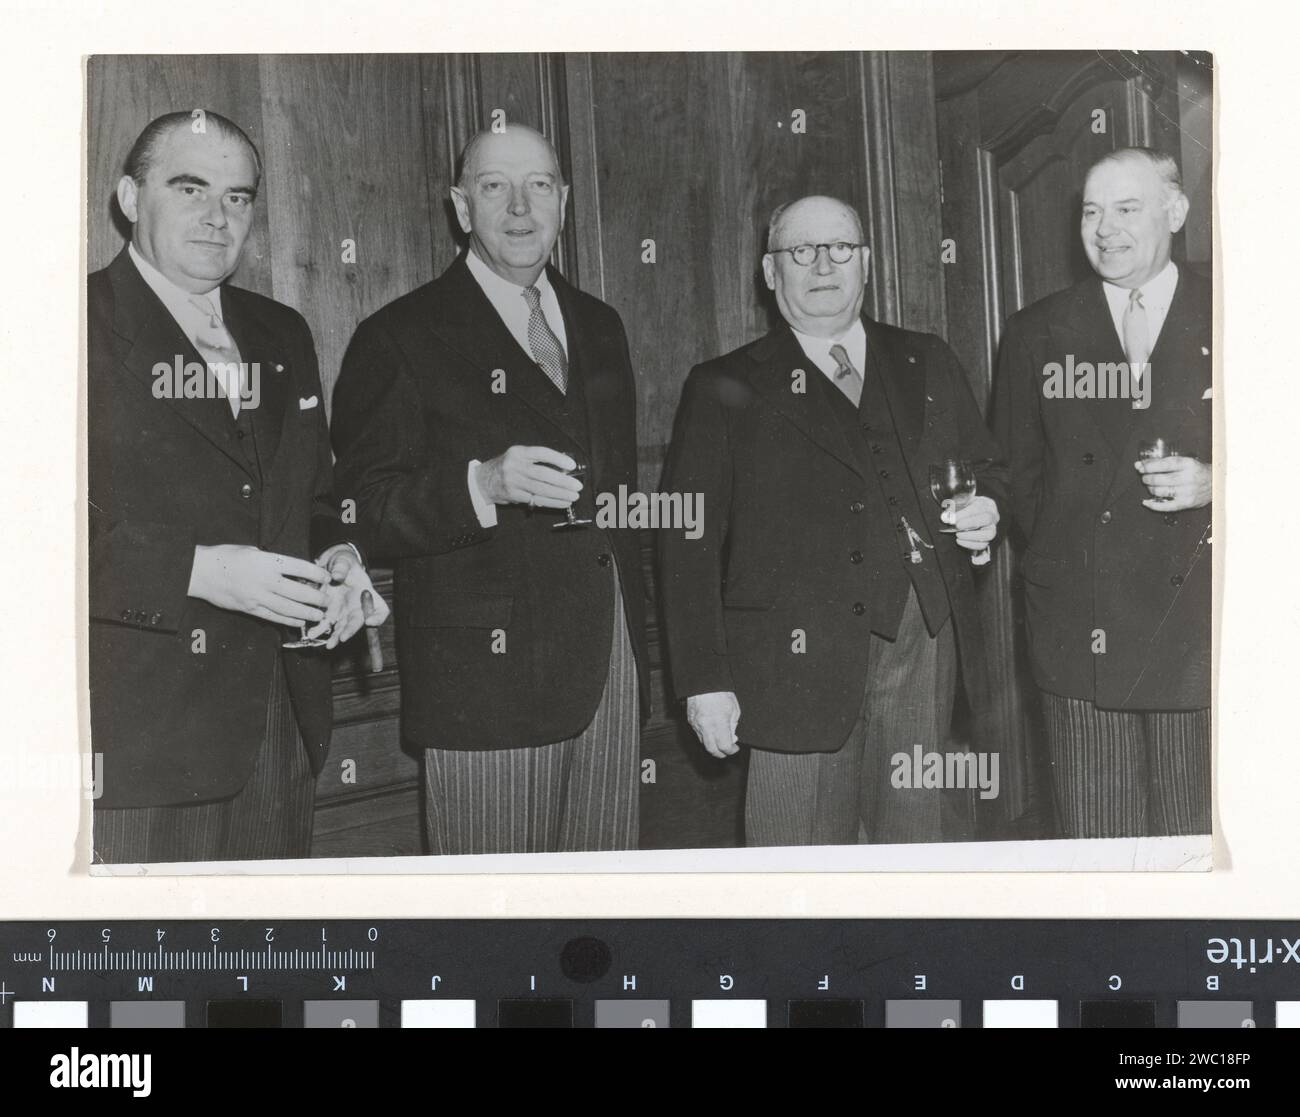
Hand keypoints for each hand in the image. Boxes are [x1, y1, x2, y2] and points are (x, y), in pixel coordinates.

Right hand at [188, 544, 328, 626]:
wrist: (201, 572)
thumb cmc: (227, 557)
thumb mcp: (252, 550)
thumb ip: (272, 560)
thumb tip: (293, 569)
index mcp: (267, 562)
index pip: (299, 568)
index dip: (317, 574)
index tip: (327, 577)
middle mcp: (265, 580)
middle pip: (297, 592)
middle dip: (316, 598)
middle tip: (327, 600)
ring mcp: (257, 596)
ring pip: (287, 608)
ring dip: (306, 613)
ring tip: (319, 615)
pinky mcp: (250, 608)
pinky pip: (273, 617)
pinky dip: (288, 620)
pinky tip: (300, 622)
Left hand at [311, 544, 389, 648]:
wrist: (331, 568)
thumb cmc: (343, 564)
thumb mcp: (344, 561)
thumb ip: (342, 567)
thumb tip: (336, 575)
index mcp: (367, 594)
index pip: (380, 609)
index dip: (378, 617)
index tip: (370, 621)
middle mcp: (358, 607)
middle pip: (358, 622)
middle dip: (350, 631)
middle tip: (343, 637)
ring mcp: (344, 612)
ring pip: (342, 628)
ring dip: (335, 637)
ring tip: (329, 644)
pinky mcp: (330, 614)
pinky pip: (326, 625)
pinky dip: (320, 630)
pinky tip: (313, 633)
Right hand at [477, 445, 581, 508]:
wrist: (483, 480)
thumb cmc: (508, 467)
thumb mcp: (518, 457)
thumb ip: (536, 461)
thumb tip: (564, 470)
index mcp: (519, 452)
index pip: (541, 453)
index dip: (558, 458)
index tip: (571, 465)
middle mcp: (514, 466)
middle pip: (543, 474)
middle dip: (563, 481)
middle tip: (577, 486)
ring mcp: (513, 481)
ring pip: (541, 489)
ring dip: (560, 494)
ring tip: (573, 496)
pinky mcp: (513, 495)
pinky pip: (536, 500)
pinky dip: (552, 502)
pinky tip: (563, 503)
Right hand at [686, 691, 740, 758]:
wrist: (704, 682)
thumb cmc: (720, 692)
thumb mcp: (733, 709)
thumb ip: (733, 725)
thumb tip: (732, 737)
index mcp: (719, 723)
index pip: (725, 746)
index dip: (731, 750)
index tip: (735, 748)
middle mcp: (706, 727)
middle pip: (712, 750)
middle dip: (720, 753)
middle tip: (727, 751)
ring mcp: (697, 725)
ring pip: (704, 743)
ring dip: (712, 745)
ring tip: (719, 740)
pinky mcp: (691, 721)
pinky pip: (698, 733)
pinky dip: (705, 736)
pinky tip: (711, 731)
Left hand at [943, 494, 999, 553]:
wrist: (972, 515)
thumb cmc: (965, 507)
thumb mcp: (959, 502)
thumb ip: (953, 508)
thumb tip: (945, 517)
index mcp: (985, 504)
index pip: (978, 507)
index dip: (964, 514)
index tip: (952, 518)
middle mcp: (992, 516)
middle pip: (987, 519)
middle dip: (970, 523)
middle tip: (957, 526)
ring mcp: (992, 528)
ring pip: (988, 534)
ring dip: (971, 536)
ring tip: (958, 534)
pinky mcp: (988, 540)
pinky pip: (983, 545)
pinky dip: (970, 544)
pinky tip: (959, 541)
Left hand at [1134, 455, 1211, 510]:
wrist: (1216, 482)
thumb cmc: (1196, 471)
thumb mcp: (1183, 462)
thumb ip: (1161, 462)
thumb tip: (1139, 465)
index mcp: (1188, 464)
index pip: (1164, 465)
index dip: (1149, 467)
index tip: (1140, 467)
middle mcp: (1188, 478)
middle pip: (1160, 479)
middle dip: (1147, 478)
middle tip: (1145, 478)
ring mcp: (1188, 492)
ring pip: (1160, 491)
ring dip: (1150, 489)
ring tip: (1150, 486)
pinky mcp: (1186, 503)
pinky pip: (1166, 506)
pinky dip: (1153, 505)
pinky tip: (1146, 502)